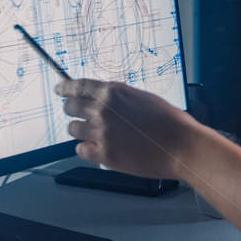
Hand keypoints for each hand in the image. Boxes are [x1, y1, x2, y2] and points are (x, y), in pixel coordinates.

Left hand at [56, 78, 208, 178]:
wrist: (181, 145)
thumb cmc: (170, 122)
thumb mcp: (143, 98)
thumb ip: (119, 98)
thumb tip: (103, 100)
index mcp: (113, 92)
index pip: (77, 86)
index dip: (65, 89)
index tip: (59, 90)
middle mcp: (103, 110)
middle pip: (70, 108)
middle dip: (72, 110)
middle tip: (76, 114)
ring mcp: (101, 132)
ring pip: (73, 129)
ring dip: (80, 131)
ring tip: (93, 134)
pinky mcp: (104, 154)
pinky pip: (81, 150)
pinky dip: (86, 150)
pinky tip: (97, 149)